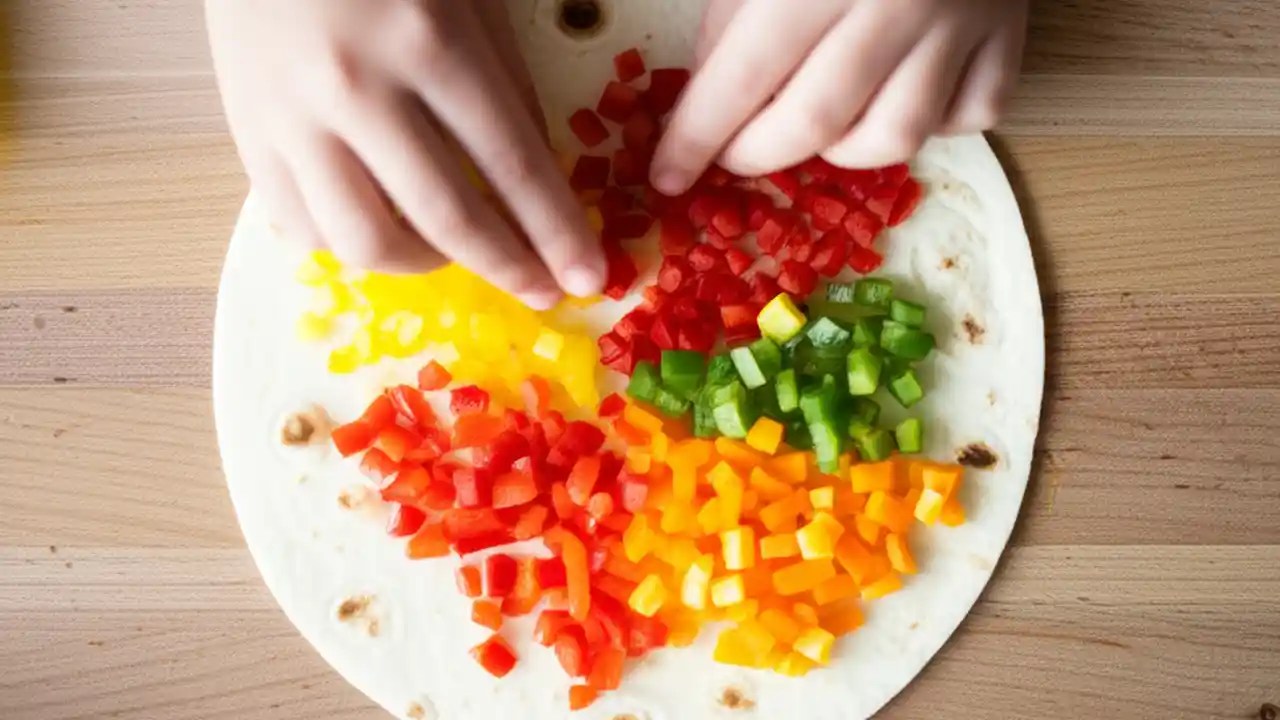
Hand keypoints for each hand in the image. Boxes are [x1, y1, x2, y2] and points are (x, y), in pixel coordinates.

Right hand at [206, 0, 604, 308]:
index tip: (587, 276)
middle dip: (507, 267)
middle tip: (541, 291)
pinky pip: (300, 226)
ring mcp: (290, 118)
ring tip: (449, 253)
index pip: (510, 163)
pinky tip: (380, 228)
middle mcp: (355, 88)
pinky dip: (347, 243)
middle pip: (445, 217)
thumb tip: (537, 181)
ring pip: (363, 241)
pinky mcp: (245, 133)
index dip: (555, 231)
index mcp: (427, 41)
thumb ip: (506, 83)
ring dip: (422, 264)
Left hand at [651, 0, 1027, 193]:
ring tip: (815, 124)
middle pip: (816, 122)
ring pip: (896, 136)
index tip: (667, 174)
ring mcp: (962, 22)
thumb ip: (733, 9)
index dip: (698, 136)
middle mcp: (897, 2)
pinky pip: (971, 115)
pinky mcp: (1009, 32)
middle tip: (733, 154)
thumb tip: (712, 88)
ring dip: (841, 150)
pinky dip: (932, 125)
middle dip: (758, 154)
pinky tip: (901, 97)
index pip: (745, 77)